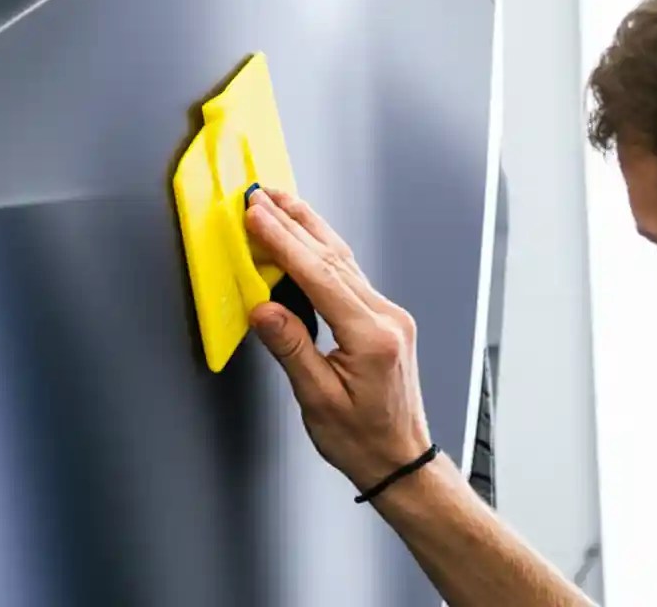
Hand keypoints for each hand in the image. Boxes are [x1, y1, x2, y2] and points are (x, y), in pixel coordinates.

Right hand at [244, 187, 432, 489]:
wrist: (401, 460)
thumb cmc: (362, 441)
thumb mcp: (318, 401)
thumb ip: (291, 348)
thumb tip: (264, 308)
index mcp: (372, 338)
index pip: (319, 276)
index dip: (282, 242)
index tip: (255, 215)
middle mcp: (387, 318)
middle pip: (333, 258)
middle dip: (293, 222)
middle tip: (260, 195)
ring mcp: (390, 315)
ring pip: (344, 260)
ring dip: (309, 228)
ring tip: (280, 201)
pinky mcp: (386, 319)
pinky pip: (350, 274)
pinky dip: (322, 251)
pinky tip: (307, 237)